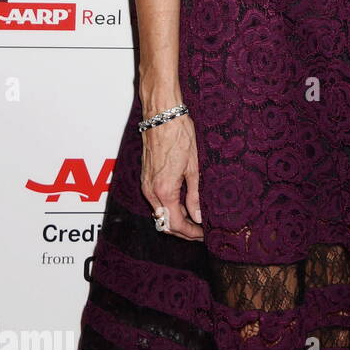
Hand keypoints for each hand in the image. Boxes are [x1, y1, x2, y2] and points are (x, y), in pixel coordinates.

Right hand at [140, 113, 203, 240]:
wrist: (162, 115)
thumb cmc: (179, 135)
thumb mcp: (193, 167)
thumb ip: (194, 194)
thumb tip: (197, 217)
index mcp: (164, 190)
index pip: (176, 224)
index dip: (191, 233)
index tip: (204, 234)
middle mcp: (151, 191)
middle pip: (165, 223)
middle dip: (183, 230)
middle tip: (200, 231)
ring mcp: (146, 184)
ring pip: (159, 213)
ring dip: (175, 219)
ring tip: (195, 218)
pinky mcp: (145, 177)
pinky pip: (155, 201)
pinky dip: (168, 208)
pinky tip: (183, 202)